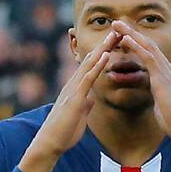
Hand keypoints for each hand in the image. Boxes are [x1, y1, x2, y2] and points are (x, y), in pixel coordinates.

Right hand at [19, 32, 118, 171]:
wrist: (51, 142)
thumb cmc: (65, 130)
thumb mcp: (79, 114)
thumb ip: (84, 103)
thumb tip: (90, 98)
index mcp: (77, 87)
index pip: (93, 65)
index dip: (105, 52)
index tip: (117, 41)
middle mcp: (74, 83)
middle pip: (92, 58)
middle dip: (106, 44)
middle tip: (119, 28)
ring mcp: (74, 88)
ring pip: (90, 63)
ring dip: (103, 48)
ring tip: (115, 35)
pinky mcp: (76, 97)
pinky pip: (88, 78)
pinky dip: (97, 66)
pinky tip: (105, 56)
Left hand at [110, 20, 170, 139]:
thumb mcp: (162, 102)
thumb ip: (157, 93)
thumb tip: (154, 94)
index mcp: (165, 74)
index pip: (149, 53)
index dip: (136, 43)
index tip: (122, 35)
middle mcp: (166, 68)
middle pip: (147, 44)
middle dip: (131, 32)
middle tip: (117, 23)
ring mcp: (165, 71)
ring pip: (147, 45)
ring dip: (131, 33)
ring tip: (117, 24)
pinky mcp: (162, 77)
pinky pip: (148, 56)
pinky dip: (136, 46)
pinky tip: (125, 38)